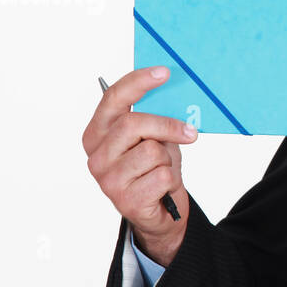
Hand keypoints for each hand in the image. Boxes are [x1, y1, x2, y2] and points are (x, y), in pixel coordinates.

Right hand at [82, 66, 197, 263]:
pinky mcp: (125, 200)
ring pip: (152, 152)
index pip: (113, 99)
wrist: (161, 214)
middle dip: (167, 125)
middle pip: (134, 124)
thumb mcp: (154, 139)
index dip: (138, 82)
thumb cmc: (155, 170)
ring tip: (163, 170)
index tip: (163, 72)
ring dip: (168, 160)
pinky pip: (162, 176)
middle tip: (190, 132)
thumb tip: (171, 91)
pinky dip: (171, 181)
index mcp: (97, 133)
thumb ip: (153, 119)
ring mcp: (107, 180)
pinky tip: (162, 188)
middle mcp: (96, 155)